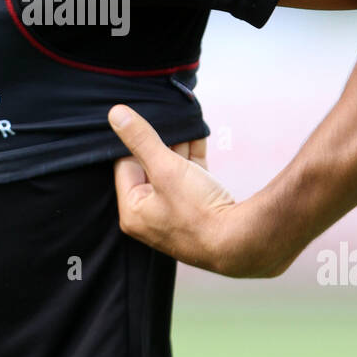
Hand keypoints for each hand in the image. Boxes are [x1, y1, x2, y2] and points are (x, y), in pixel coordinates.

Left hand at [107, 104, 287, 277]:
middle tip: (165, 115)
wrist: (241, 242)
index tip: (143, 117)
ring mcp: (176, 212)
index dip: (135, 140)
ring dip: (178, 145)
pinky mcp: (199, 208)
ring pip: (172, 169)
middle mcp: (151, 215)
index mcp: (133, 211)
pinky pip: (191, 175)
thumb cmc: (198, 212)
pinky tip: (197, 132)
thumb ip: (141, 140)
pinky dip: (193, 155)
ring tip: (182, 119)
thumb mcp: (165, 169)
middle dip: (160, 141)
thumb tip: (116, 114)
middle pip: (149, 166)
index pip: (125, 165)